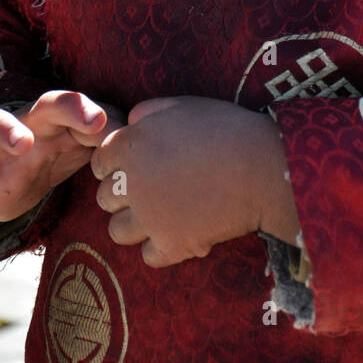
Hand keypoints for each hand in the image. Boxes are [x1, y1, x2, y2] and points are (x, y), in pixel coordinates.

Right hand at [0, 91, 124, 221]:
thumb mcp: (79, 149)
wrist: (9, 186)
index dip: (101, 113)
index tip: (117, 128)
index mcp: (61, 118)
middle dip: (69, 105)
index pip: (83, 105)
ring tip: (22, 143)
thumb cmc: (53, 155)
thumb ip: (105, 141)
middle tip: (92, 119)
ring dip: (7, 129)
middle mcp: (30, 122)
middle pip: (46, 102)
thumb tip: (132, 137)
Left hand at [90, 96, 301, 266]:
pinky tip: (182, 232)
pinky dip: (163, 248)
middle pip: (104, 198)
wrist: (263, 167)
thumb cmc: (227, 129)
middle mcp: (131, 182)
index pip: (99, 163)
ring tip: (163, 215)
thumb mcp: (184, 106)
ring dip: (136, 225)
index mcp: (130, 146)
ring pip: (118, 231)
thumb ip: (148, 112)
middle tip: (155, 191)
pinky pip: (149, 255)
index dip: (117, 165)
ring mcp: (149, 217)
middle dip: (124, 196)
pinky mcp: (171, 245)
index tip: (139, 167)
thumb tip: (130, 122)